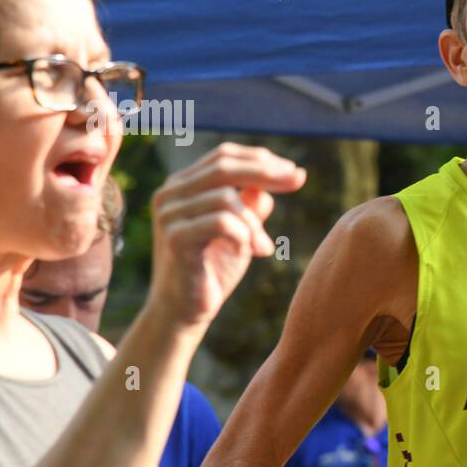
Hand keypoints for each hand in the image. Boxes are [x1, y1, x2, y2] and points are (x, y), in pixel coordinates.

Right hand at [149, 143, 305, 330]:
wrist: (185, 310)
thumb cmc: (214, 268)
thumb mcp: (241, 230)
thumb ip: (253, 203)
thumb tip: (280, 177)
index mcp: (183, 185)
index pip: (223, 156)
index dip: (261, 159)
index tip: (295, 172)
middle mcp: (170, 194)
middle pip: (224, 167)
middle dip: (267, 172)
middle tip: (297, 182)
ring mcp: (169, 214)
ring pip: (226, 198)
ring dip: (254, 223)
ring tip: (262, 247)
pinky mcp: (175, 238)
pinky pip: (222, 223)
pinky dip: (244, 236)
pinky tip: (248, 252)